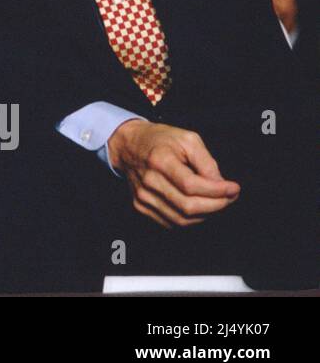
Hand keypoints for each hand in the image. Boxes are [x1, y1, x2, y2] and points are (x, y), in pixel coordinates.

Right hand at [107, 119, 239, 228]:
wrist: (128, 146)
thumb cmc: (160, 140)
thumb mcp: (188, 139)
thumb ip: (206, 162)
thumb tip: (221, 185)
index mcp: (160, 160)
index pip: (191, 185)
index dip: (217, 191)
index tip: (233, 188)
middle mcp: (149, 181)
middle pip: (188, 206)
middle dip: (217, 205)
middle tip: (229, 197)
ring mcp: (143, 196)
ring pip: (182, 219)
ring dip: (206, 214)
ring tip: (216, 201)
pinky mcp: (141, 206)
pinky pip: (172, 222)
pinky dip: (190, 219)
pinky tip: (198, 206)